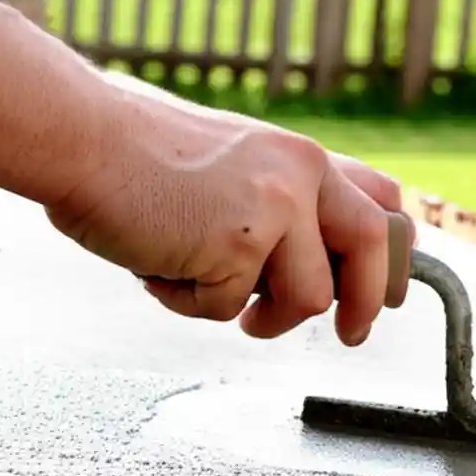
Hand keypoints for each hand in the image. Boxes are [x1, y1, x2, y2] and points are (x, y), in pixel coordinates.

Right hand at [43, 72, 406, 345]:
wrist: (84, 140)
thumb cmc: (139, 157)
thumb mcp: (230, 163)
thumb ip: (276, 197)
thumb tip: (308, 256)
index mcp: (300, 156)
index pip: (381, 200)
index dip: (390, 254)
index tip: (381, 295)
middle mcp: (299, 173)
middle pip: (374, 245)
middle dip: (367, 303)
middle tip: (350, 336)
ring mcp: (274, 208)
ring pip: (307, 298)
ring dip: (263, 317)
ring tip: (206, 293)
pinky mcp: (237, 244)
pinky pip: (229, 308)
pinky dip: (188, 303)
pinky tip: (159, 266)